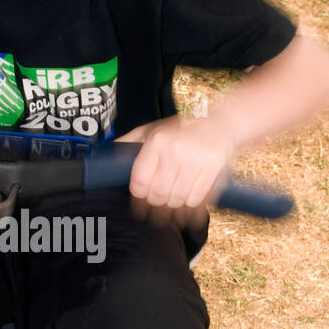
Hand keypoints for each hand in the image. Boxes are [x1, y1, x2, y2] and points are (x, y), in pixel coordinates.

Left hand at [117, 114, 236, 208]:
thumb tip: (105, 156)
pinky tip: (188, 203)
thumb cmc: (182, 127)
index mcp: (157, 141)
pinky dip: (191, 207)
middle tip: (157, 204)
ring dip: (174, 207)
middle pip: (158, 194)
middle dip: (156, 204)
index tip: (140, 199)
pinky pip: (197, 200)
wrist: (224, 120)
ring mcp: (197, 160)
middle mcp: (176, 150)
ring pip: (177, 200)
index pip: (139, 182)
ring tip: (172, 204)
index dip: (138, 196)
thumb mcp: (152, 129)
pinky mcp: (214, 170)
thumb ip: (128, 143)